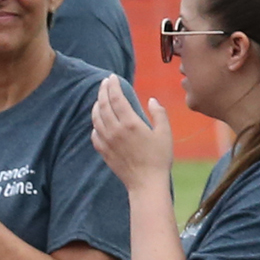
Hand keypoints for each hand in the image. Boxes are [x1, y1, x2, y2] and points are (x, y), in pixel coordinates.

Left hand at [90, 77, 174, 191]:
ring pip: (96, 118)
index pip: (116, 98)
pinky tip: (98, 121)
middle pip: (103, 105)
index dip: (113, 85)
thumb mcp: (165, 133)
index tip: (112, 77)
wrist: (146, 183)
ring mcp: (107, 142)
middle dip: (103, 90)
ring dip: (96, 105)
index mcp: (130, 123)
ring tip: (100, 98)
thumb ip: (159, 113)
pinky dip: (95, 124)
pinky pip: (94, 134)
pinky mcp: (104, 152)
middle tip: (104, 82)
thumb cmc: (159, 158)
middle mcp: (115, 131)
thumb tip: (151, 100)